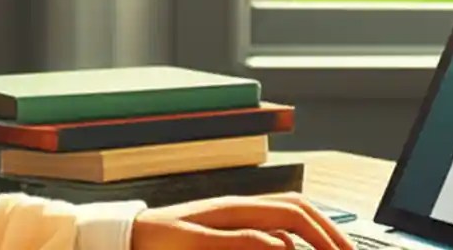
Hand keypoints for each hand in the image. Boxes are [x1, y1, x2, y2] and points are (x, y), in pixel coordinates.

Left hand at [130, 192, 355, 248]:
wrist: (122, 237)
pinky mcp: (227, 232)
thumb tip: (284, 244)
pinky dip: (293, 241)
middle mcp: (241, 208)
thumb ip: (238, 242)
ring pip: (289, 220)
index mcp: (237, 208)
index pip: (296, 214)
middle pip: (299, 212)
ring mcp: (235, 218)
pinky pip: (271, 232)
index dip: (324, 234)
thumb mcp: (194, 244)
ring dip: (315, 235)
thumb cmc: (153, 241)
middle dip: (330, 232)